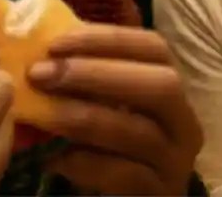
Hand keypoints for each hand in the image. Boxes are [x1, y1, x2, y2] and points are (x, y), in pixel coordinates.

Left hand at [26, 26, 201, 194]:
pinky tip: (54, 158)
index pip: (154, 48)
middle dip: (99, 74)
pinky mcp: (159, 193)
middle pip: (162, 85)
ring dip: (85, 117)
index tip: (54, 43)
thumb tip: (37, 47)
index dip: (107, 40)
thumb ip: (86, 83)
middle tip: (43, 75)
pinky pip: (126, 174)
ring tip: (40, 114)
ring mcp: (176, 162)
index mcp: (173, 91)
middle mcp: (184, 123)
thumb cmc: (107, 152)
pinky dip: (87, 163)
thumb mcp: (105, 111)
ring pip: (141, 131)